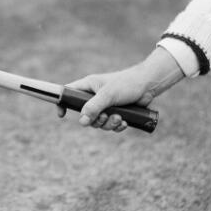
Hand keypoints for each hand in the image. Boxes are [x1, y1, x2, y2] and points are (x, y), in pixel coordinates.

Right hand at [58, 47, 184, 131]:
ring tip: (119, 118)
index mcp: (88, 87)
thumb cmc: (126, 84)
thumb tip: (81, 122)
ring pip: (98, 122)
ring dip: (108, 124)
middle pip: (85, 115)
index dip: (63, 103)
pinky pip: (110, 125)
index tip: (62, 115)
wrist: (148, 85)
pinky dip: (116, 126)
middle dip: (95, 121)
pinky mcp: (116, 112)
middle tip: (105, 117)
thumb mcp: (108, 95)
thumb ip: (93, 107)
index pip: (68, 94)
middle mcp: (94, 96)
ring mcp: (105, 105)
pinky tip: (125, 123)